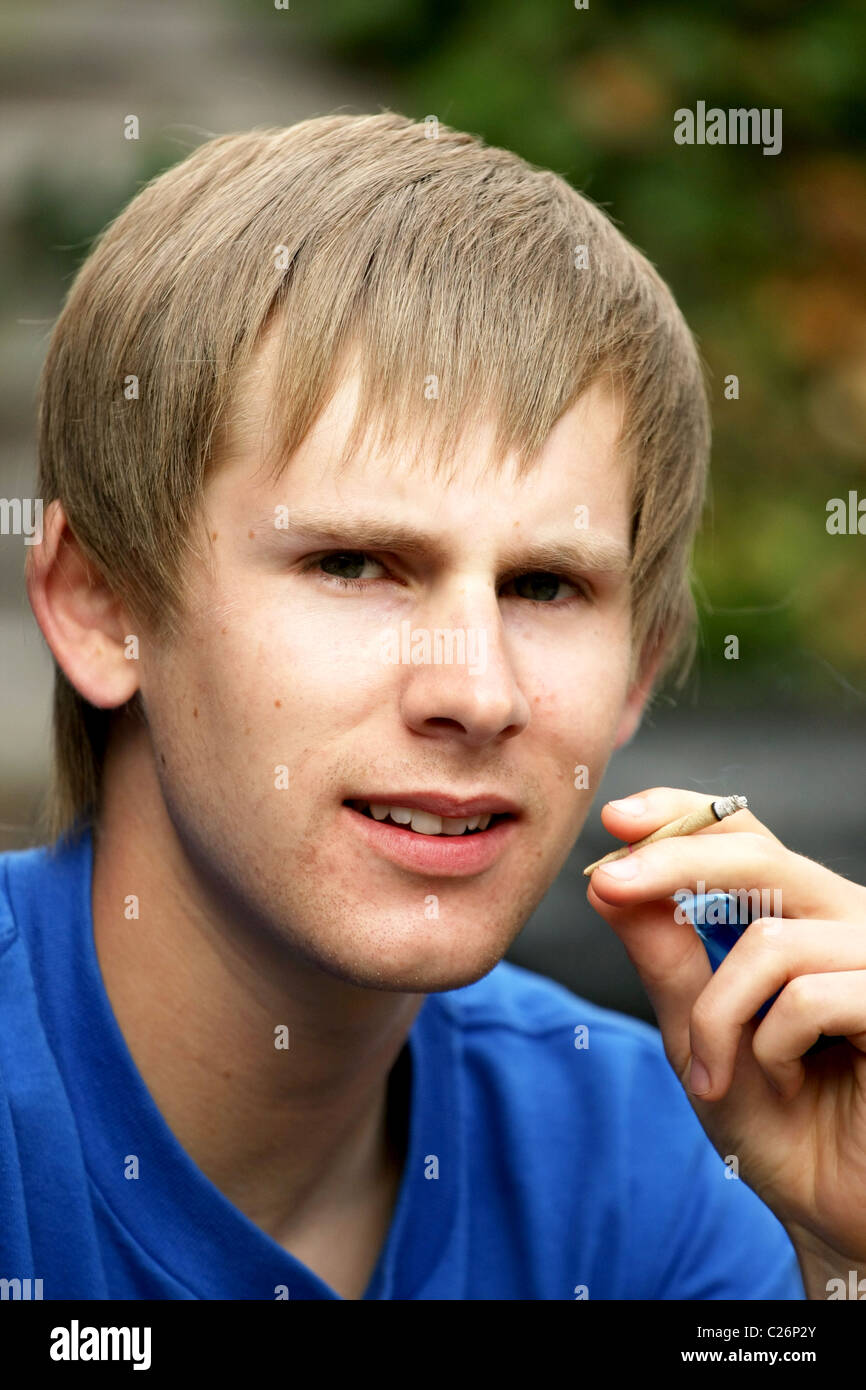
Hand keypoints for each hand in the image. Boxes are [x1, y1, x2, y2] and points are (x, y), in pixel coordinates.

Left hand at [586, 787, 865, 1271]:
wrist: (827, 1209)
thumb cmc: (773, 1120)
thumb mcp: (695, 1030)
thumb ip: (663, 953)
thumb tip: (608, 881)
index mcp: (799, 914)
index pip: (742, 834)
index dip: (681, 815)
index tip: (615, 819)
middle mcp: (843, 920)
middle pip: (756, 855)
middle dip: (671, 865)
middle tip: (608, 884)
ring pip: (769, 943)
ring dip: (718, 1018)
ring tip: (716, 1074)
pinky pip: (809, 997)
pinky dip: (771, 1048)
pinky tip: (788, 1083)